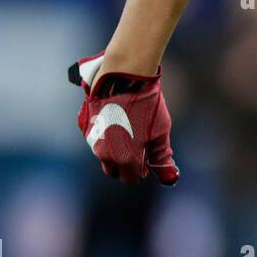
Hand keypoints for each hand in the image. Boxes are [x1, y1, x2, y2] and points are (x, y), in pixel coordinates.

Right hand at [69, 50, 179, 184]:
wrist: (124, 77)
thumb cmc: (147, 105)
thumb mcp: (160, 133)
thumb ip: (162, 158)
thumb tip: (170, 178)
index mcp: (125, 160)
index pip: (131, 179)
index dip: (142, 170)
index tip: (148, 157)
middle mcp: (105, 155)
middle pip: (115, 170)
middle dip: (126, 164)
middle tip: (139, 145)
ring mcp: (92, 141)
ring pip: (104, 155)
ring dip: (115, 150)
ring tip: (130, 127)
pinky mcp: (86, 127)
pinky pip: (97, 139)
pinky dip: (106, 135)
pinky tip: (117, 119)